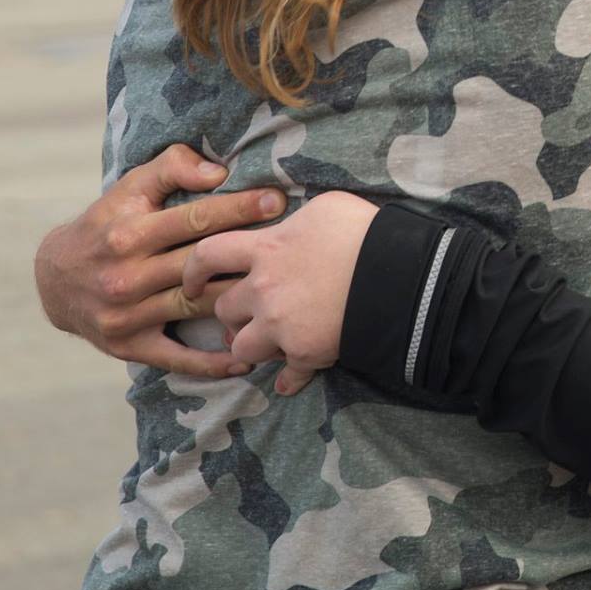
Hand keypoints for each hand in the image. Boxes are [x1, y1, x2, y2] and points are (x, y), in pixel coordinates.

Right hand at [35, 143, 286, 376]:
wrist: (54, 279)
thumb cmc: (107, 223)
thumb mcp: (130, 187)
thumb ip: (171, 167)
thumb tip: (217, 172)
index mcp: (129, 234)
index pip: (193, 219)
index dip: (238, 209)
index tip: (277, 200)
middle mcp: (126, 276)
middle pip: (200, 264)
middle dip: (247, 254)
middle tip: (292, 247)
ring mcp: (127, 315)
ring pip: (195, 308)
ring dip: (239, 304)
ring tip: (283, 298)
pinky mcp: (128, 345)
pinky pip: (177, 357)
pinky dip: (213, 362)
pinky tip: (247, 358)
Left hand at [184, 191, 378, 394]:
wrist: (398, 274)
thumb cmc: (365, 233)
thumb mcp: (327, 207)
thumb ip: (295, 218)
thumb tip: (288, 220)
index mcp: (266, 250)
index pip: (208, 256)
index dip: (194, 270)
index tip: (193, 282)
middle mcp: (264, 291)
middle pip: (224, 308)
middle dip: (232, 312)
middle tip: (248, 314)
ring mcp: (281, 326)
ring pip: (243, 347)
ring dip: (252, 346)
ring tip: (269, 344)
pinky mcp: (304, 353)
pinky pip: (287, 374)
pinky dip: (289, 380)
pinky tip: (290, 383)